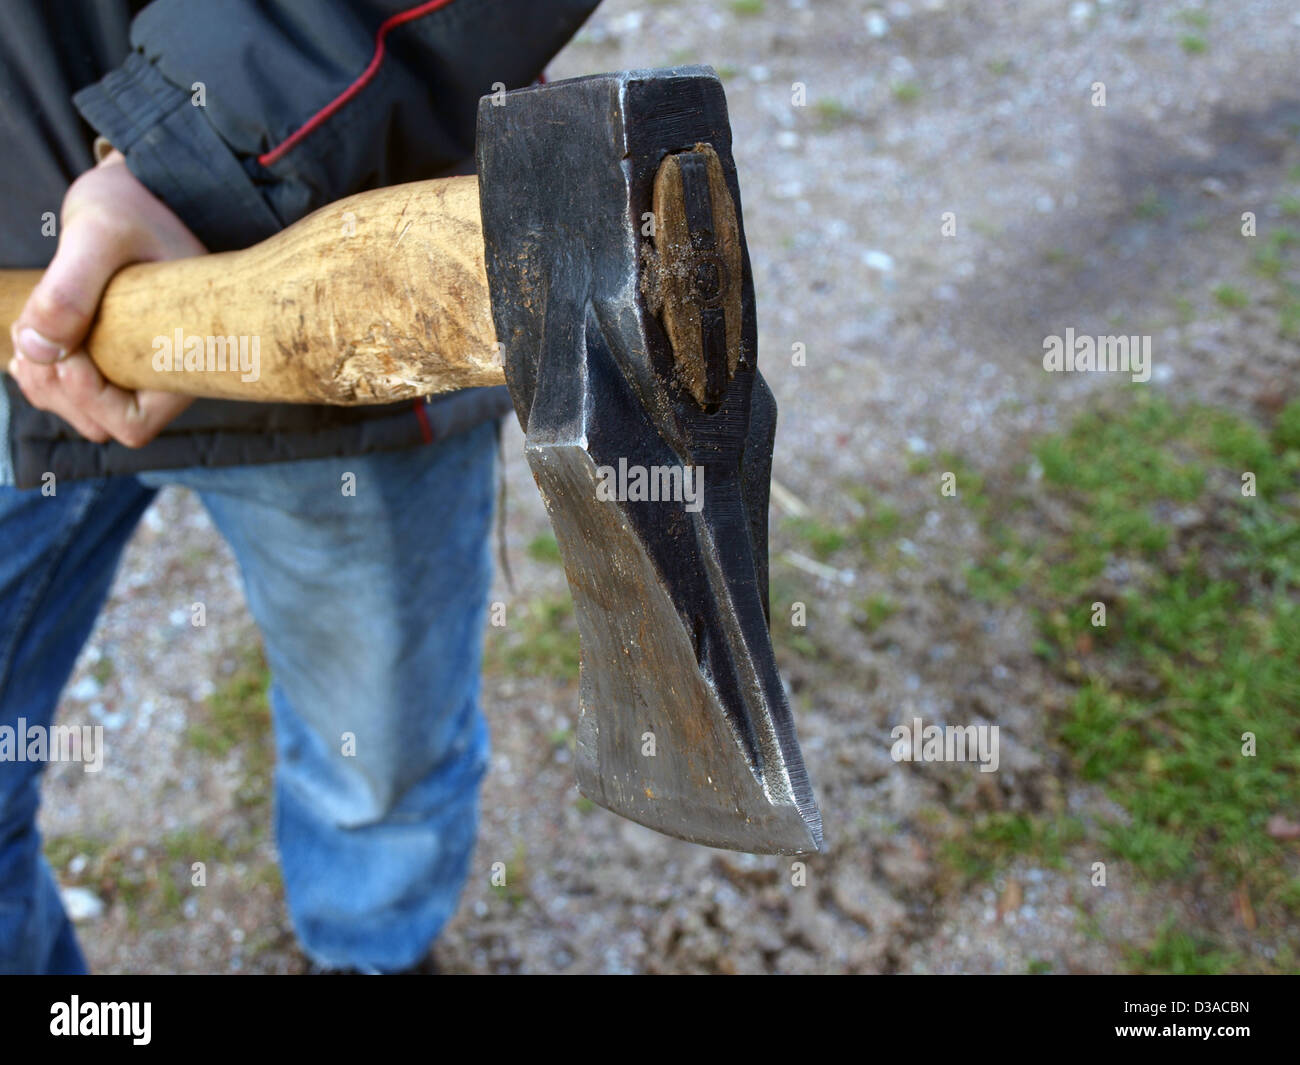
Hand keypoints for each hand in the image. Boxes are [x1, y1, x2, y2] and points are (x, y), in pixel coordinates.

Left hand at [9, 149, 204, 446]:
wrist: (143, 185)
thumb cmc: (138, 202)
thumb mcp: (100, 231)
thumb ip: (68, 287)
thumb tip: (35, 350)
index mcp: (186, 355)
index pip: (134, 424)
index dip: (92, 401)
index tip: (72, 353)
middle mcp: (167, 371)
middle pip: (101, 423)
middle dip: (58, 390)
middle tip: (36, 343)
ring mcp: (141, 366)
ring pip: (83, 412)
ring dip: (44, 384)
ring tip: (29, 341)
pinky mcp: (118, 354)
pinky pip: (76, 391)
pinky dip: (43, 374)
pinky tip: (32, 341)